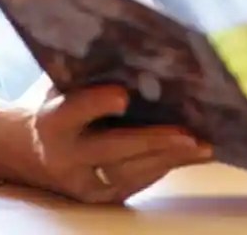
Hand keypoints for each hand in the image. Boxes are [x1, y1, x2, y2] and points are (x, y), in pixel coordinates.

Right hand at [23, 84, 213, 203]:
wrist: (43, 151)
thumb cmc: (65, 104)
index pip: (73, 111)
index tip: (123, 95)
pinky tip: (197, 153)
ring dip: (170, 157)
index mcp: (53, 120)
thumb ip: (93, 75)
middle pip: (110, 150)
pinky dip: (171, 164)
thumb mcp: (67, 86)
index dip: (96, 104)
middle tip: (187, 135)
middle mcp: (67, 155)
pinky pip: (141, 181)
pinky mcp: (105, 195)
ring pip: (130, 172)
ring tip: (203, 146)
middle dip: (151, 141)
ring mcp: (86, 181)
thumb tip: (141, 51)